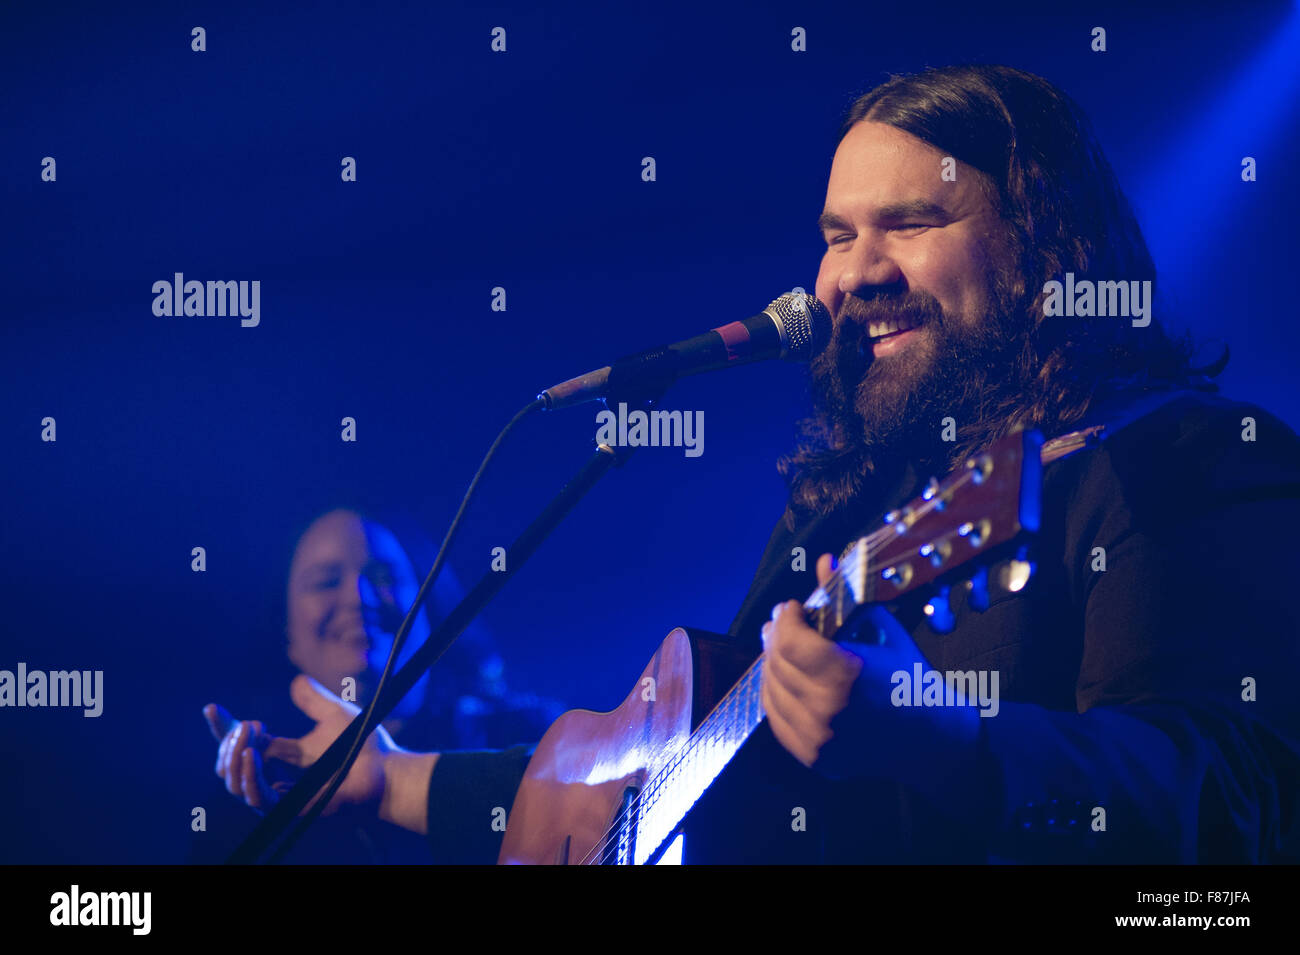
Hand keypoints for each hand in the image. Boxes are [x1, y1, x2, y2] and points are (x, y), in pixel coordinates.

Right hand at [203, 674, 395, 816]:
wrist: (385, 768)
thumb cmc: (363, 745)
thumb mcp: (333, 715)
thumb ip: (313, 700)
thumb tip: (296, 681)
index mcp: (282, 754)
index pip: (240, 743)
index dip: (223, 728)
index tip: (212, 708)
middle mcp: (276, 775)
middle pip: (230, 764)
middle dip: (229, 742)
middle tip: (247, 725)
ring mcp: (282, 794)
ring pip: (236, 783)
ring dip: (235, 758)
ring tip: (246, 737)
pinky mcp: (291, 808)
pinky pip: (258, 799)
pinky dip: (250, 778)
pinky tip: (250, 756)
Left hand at [760, 553, 979, 783]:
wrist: (932, 738)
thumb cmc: (909, 677)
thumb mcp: (881, 630)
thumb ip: (845, 597)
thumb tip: (823, 561)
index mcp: (846, 674)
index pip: (790, 640)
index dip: (785, 619)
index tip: (791, 607)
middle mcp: (827, 709)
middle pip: (777, 663)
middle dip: (776, 638)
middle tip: (780, 624)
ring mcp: (818, 739)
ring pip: (772, 691)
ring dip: (772, 665)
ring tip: (780, 649)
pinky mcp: (813, 758)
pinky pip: (777, 720)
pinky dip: (776, 695)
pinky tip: (784, 678)